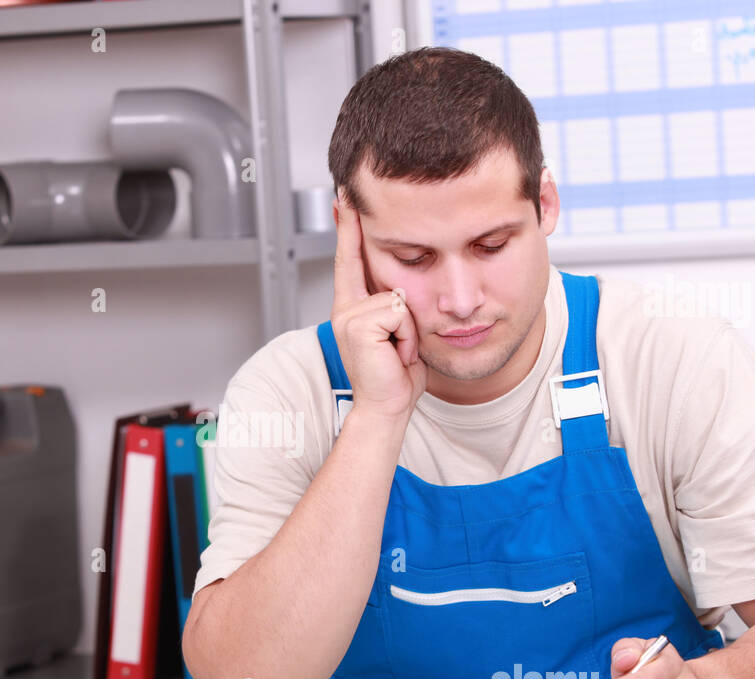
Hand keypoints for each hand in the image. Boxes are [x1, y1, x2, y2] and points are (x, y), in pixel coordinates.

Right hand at [330, 187, 426, 424]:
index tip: (345, 194)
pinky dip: (407, 335)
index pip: (350, 256)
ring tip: (399, 351)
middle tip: (396, 348)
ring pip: (399, 296)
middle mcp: (345, 307)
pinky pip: (399, 311)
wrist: (387, 407)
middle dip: (399, 310)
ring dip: (409, 328)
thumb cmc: (396, 375)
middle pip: (381, 273)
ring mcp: (348, 315)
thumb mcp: (400, 332)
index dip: (348, 224)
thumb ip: (395, 306)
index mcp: (352, 306)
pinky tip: (396, 353)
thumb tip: (401, 290)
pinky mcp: (357, 323)